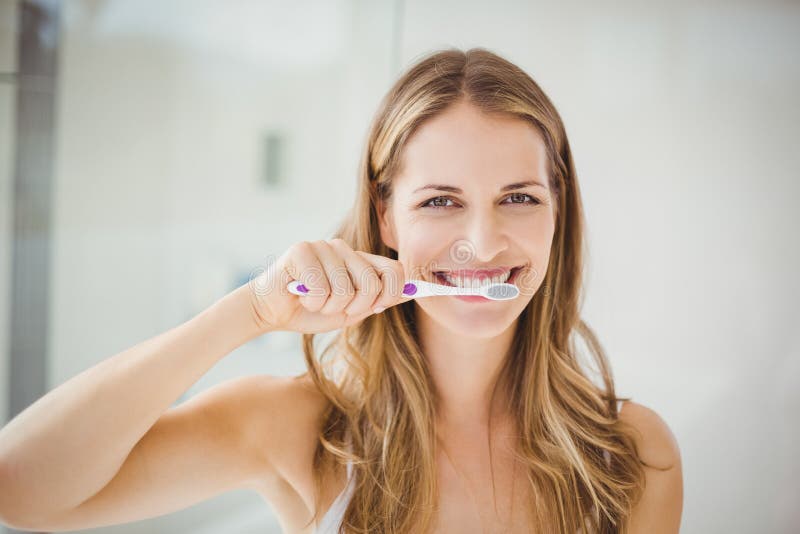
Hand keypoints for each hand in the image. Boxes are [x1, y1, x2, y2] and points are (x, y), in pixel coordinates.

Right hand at [249, 239, 410, 333]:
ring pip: (344, 289)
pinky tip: (300, 295)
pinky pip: (321, 288)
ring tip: (314, 301)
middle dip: (356, 307)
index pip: (394, 269)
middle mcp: (343, 248)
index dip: (391, 294)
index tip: (376, 307)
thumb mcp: (352, 310)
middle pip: (372, 283)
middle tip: (335, 308)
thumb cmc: (312, 310)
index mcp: (359, 259)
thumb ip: (380, 299)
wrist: (272, 311)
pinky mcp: (301, 250)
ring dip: (329, 307)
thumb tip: (415, 290)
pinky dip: (312, 303)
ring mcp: (322, 246)